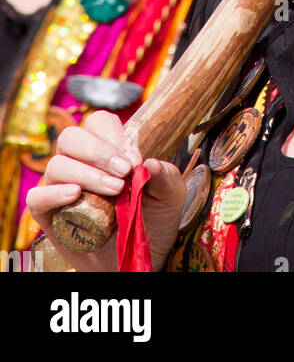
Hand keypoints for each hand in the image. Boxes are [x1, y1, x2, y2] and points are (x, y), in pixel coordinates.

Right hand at [26, 111, 185, 272]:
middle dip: (98, 151)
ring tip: (113, 190)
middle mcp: (80, 163)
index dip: (115, 135)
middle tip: (123, 172)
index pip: (99, 122)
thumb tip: (152, 163)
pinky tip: (74, 195)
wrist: (136, 258)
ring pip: (57, 164)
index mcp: (107, 150)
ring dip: (86, 173)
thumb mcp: (170, 197)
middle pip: (72, 137)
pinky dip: (53, 193)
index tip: (134, 159)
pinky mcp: (47, 214)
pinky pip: (37, 197)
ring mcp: (61, 187)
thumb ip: (166, 177)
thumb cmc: (151, 221)